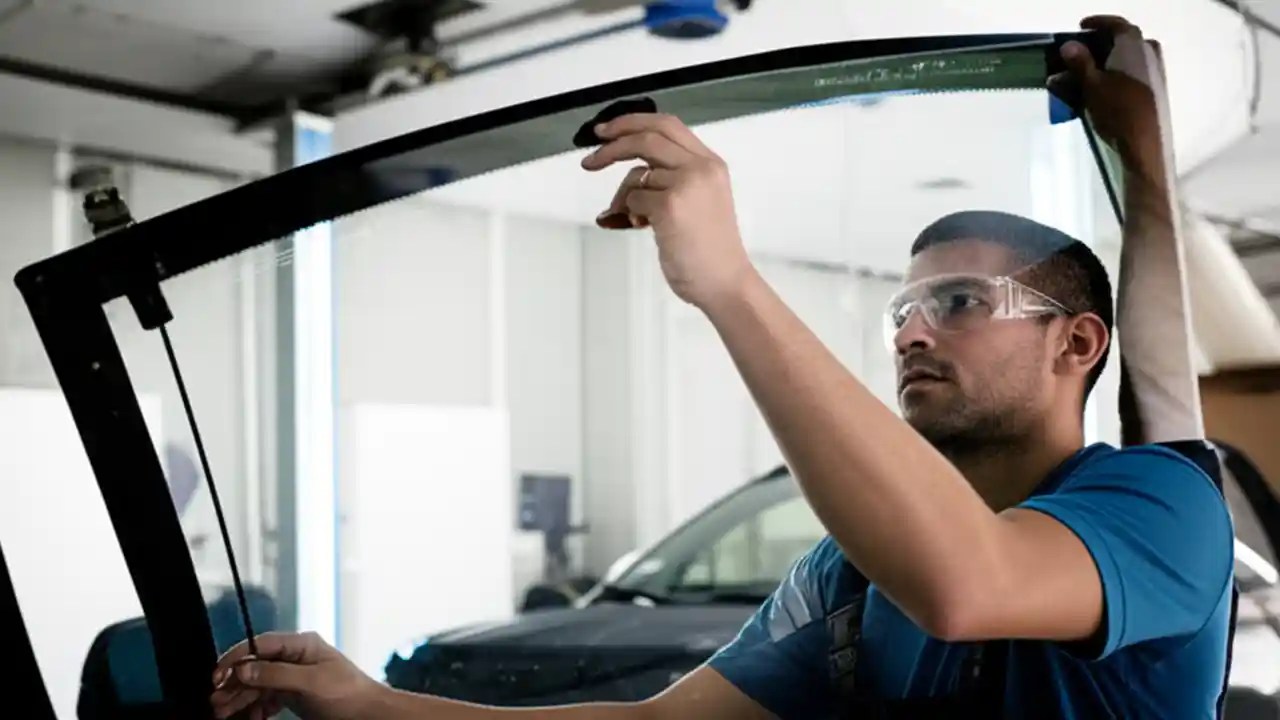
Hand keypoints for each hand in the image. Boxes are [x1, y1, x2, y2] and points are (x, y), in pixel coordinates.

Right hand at [209, 632, 384, 719]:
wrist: (369, 714)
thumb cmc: (349, 693)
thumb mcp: (311, 682)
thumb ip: (277, 674)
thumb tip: (244, 669)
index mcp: (301, 644)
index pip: (260, 644)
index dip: (236, 658)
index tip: (218, 676)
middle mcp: (295, 657)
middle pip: (254, 666)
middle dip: (233, 683)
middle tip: (216, 701)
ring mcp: (293, 676)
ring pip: (257, 685)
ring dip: (239, 698)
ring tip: (223, 713)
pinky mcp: (293, 694)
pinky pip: (266, 698)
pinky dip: (254, 708)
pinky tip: (249, 718)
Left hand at [581, 113, 754, 308]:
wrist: (725, 282)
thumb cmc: (709, 251)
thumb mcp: (699, 201)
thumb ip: (672, 178)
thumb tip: (632, 174)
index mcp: (711, 164)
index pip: (667, 125)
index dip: (632, 122)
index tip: (608, 131)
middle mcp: (702, 168)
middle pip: (647, 137)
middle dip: (612, 145)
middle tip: (591, 159)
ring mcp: (687, 185)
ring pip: (636, 174)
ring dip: (623, 197)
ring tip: (631, 219)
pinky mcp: (670, 205)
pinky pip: (633, 199)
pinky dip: (630, 214)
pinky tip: (643, 228)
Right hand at [1056, 15, 1163, 172]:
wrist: (1143, 146)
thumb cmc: (1117, 111)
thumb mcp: (1092, 86)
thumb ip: (1080, 63)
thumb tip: (1069, 45)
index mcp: (1135, 46)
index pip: (1116, 24)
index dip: (1098, 23)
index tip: (1081, 26)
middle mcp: (1149, 53)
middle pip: (1121, 42)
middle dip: (1097, 47)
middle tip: (1078, 54)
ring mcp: (1155, 72)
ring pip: (1125, 60)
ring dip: (1102, 65)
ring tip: (1080, 78)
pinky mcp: (1154, 91)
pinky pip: (1131, 74)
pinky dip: (1113, 76)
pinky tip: (1098, 90)